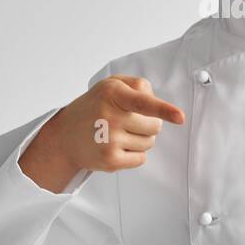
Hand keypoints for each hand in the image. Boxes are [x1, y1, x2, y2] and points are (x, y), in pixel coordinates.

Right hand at [51, 75, 185, 172]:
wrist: (65, 136)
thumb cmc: (94, 107)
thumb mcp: (111, 85)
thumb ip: (137, 85)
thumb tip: (157, 103)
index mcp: (112, 93)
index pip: (143, 102)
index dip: (164, 109)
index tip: (180, 117)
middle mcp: (109, 116)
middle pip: (155, 126)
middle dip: (149, 124)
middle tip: (128, 121)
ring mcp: (109, 140)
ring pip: (149, 143)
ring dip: (141, 139)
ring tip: (119, 133)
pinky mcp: (110, 160)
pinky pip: (141, 158)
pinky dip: (135, 154)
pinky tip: (117, 146)